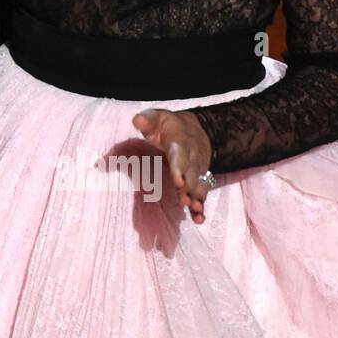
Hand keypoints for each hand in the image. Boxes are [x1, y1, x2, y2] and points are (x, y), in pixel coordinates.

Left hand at [131, 108, 214, 223]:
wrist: (196, 130)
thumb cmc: (168, 126)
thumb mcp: (157, 117)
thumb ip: (147, 120)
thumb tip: (137, 119)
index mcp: (180, 142)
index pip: (180, 155)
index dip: (179, 168)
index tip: (178, 181)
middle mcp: (191, 157)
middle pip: (191, 174)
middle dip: (188, 188)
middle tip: (184, 200)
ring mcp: (197, 170)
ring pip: (198, 185)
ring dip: (196, 199)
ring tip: (195, 212)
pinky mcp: (198, 180)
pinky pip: (201, 194)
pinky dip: (200, 206)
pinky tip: (199, 219)